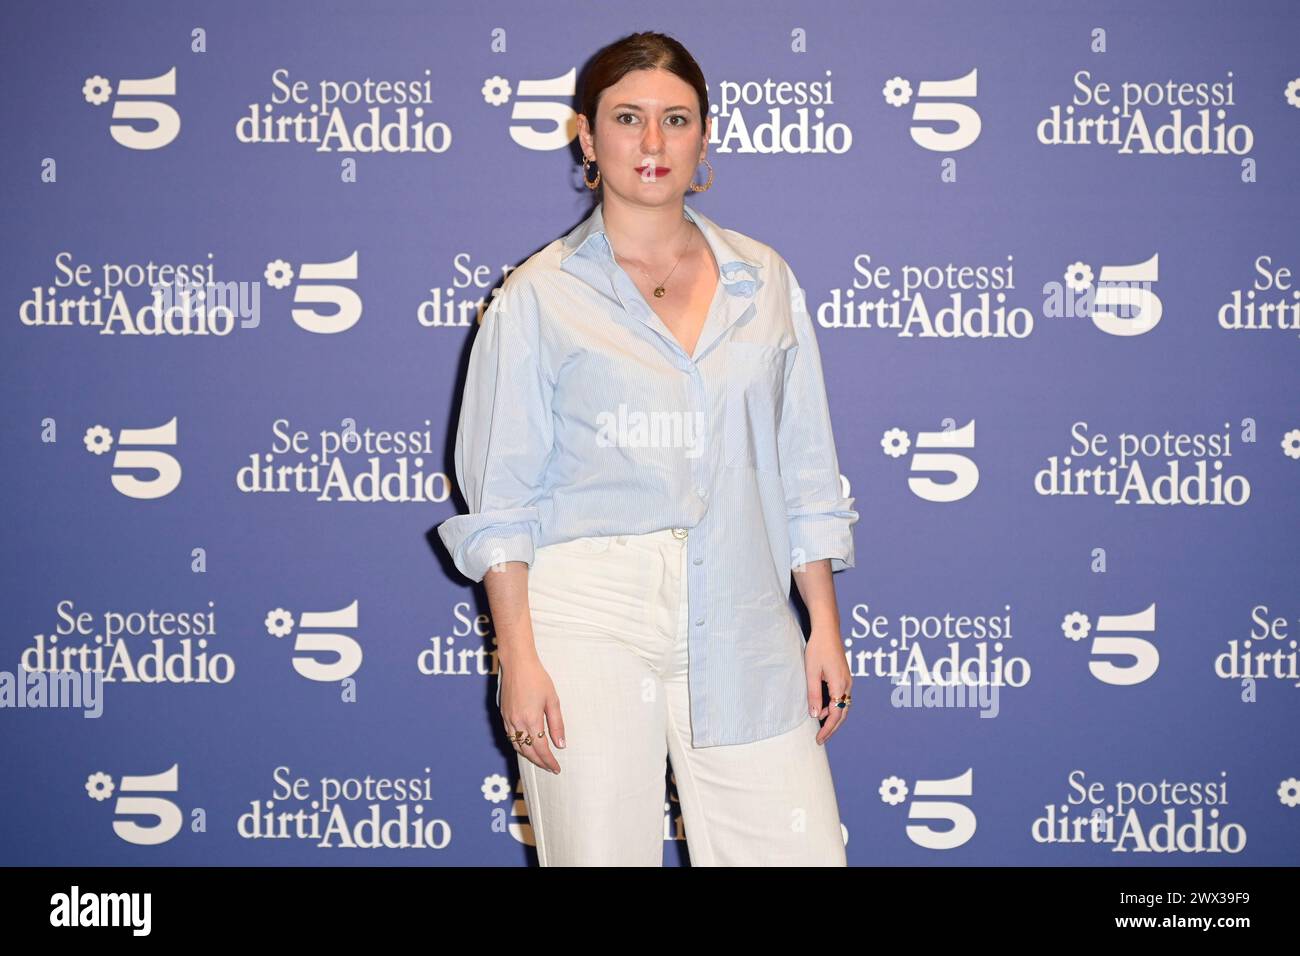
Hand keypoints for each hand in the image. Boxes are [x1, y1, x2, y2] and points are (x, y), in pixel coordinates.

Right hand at [500, 655, 565, 774]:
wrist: (517, 663)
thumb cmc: (537, 678)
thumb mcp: (553, 700)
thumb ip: (557, 724)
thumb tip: (560, 744)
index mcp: (531, 719)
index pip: (541, 749)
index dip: (549, 761)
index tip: (556, 768)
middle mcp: (517, 722)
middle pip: (528, 751)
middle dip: (540, 762)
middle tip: (550, 767)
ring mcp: (508, 719)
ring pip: (517, 746)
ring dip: (529, 755)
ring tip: (540, 759)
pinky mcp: (503, 714)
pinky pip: (510, 736)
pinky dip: (519, 745)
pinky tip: (527, 745)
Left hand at [805, 626, 850, 744]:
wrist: (828, 630)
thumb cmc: (818, 648)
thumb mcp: (811, 672)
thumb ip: (813, 694)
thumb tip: (815, 715)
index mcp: (840, 685)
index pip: (836, 714)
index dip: (827, 729)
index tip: (819, 740)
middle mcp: (847, 685)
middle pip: (843, 713)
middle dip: (832, 727)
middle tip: (820, 738)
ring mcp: (847, 680)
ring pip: (843, 705)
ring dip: (833, 716)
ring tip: (819, 725)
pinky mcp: (844, 676)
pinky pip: (841, 697)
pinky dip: (834, 706)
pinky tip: (823, 707)